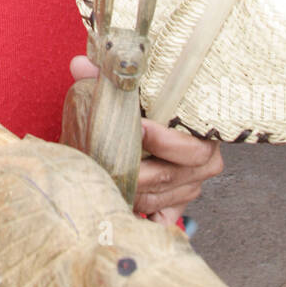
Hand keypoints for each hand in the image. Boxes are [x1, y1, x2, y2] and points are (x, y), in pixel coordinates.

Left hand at [69, 55, 223, 225]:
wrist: (169, 120)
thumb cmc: (154, 103)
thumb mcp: (136, 88)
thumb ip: (109, 76)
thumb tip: (80, 66)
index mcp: (204, 132)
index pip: (188, 145)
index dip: (161, 139)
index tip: (137, 128)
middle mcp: (204, 163)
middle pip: (167, 176)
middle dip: (133, 172)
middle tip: (104, 164)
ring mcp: (191, 187)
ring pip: (156, 198)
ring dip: (127, 191)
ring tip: (99, 180)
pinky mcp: (178, 205)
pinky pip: (160, 220)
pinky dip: (140, 218)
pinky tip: (120, 211)